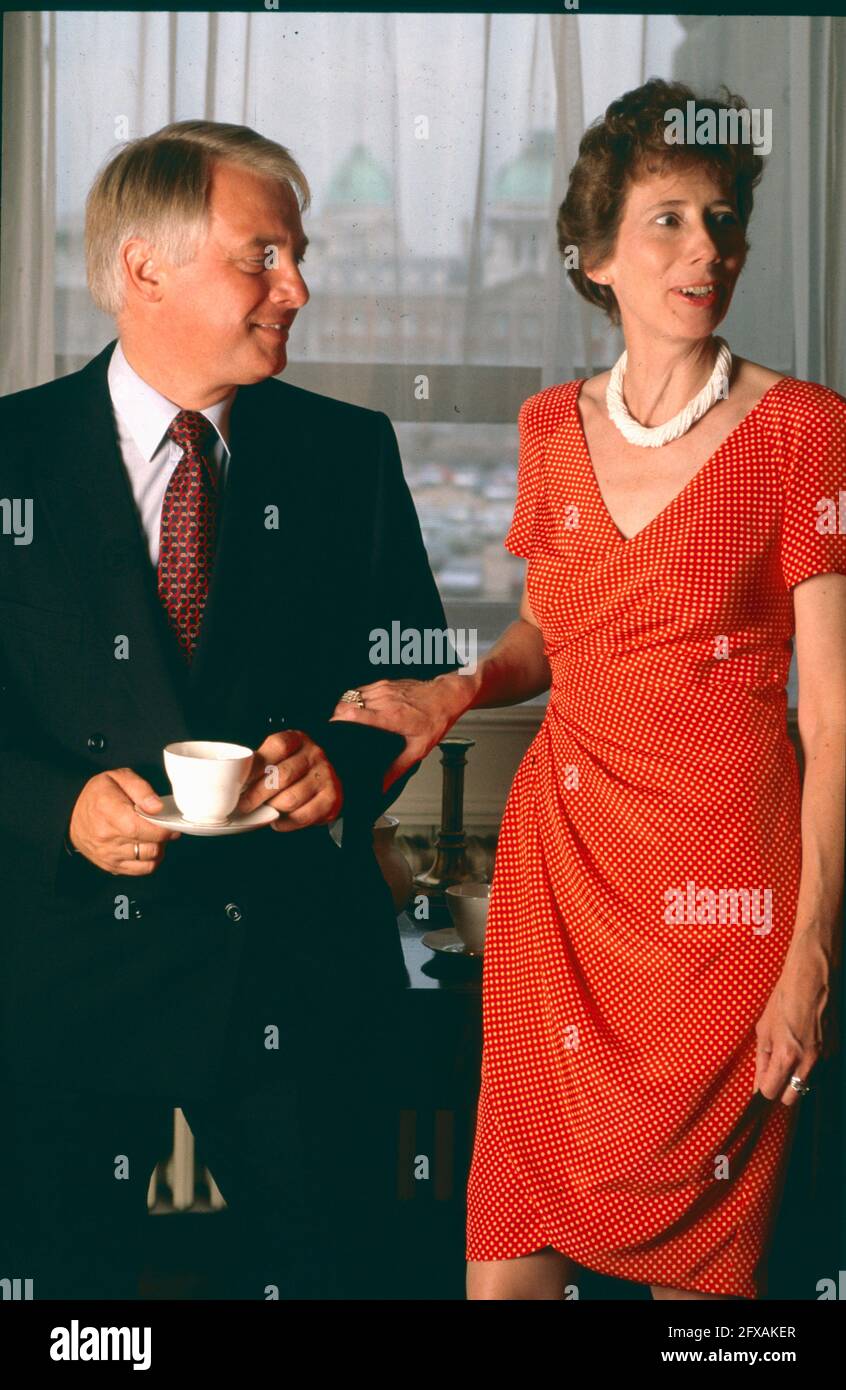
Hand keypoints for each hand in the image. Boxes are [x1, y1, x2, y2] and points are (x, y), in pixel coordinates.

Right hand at [68, 769, 180, 874]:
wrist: (71, 813)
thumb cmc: (98, 795)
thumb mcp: (119, 777)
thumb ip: (141, 789)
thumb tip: (157, 807)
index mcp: (107, 810)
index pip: (139, 828)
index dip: (161, 830)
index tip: (172, 826)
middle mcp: (106, 835)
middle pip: (148, 845)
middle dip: (163, 838)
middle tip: (163, 827)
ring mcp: (108, 853)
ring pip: (147, 859)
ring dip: (158, 848)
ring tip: (154, 836)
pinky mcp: (111, 865)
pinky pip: (140, 870)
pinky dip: (150, 860)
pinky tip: (148, 847)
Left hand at [235, 730, 342, 831]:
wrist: (326, 778)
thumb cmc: (294, 768)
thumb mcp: (280, 756)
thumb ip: (260, 763)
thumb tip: (232, 781)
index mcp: (298, 739)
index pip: (277, 746)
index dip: (256, 765)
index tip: (238, 781)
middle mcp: (314, 755)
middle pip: (282, 776)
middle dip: (257, 794)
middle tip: (242, 805)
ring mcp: (325, 776)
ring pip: (291, 798)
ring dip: (272, 808)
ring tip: (263, 810)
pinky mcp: (331, 798)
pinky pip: (303, 816)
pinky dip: (286, 822)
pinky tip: (278, 820)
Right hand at [328, 674, 473, 792]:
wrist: (446, 695)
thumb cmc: (435, 720)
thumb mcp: (419, 749)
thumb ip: (398, 768)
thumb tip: (383, 786)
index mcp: (391, 716)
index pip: (355, 714)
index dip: (337, 722)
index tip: (330, 732)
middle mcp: (384, 700)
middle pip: (346, 704)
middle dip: (336, 717)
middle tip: (333, 732)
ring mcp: (383, 688)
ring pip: (350, 695)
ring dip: (342, 708)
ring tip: (340, 722)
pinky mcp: (384, 683)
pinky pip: (360, 690)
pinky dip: (353, 699)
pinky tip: (354, 710)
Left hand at [753, 932, 831, 1104]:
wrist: (812, 979)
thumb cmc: (785, 999)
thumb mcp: (764, 1028)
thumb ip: (761, 1061)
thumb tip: (757, 1085)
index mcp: (786, 1054)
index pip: (772, 1092)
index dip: (763, 1088)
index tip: (762, 1081)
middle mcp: (808, 1061)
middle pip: (791, 1098)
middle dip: (781, 1089)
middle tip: (776, 1071)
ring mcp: (825, 1058)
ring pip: (807, 1086)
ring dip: (796, 1078)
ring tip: (791, 1054)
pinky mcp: (835, 1053)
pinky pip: (820, 1072)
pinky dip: (810, 1067)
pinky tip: (805, 1048)